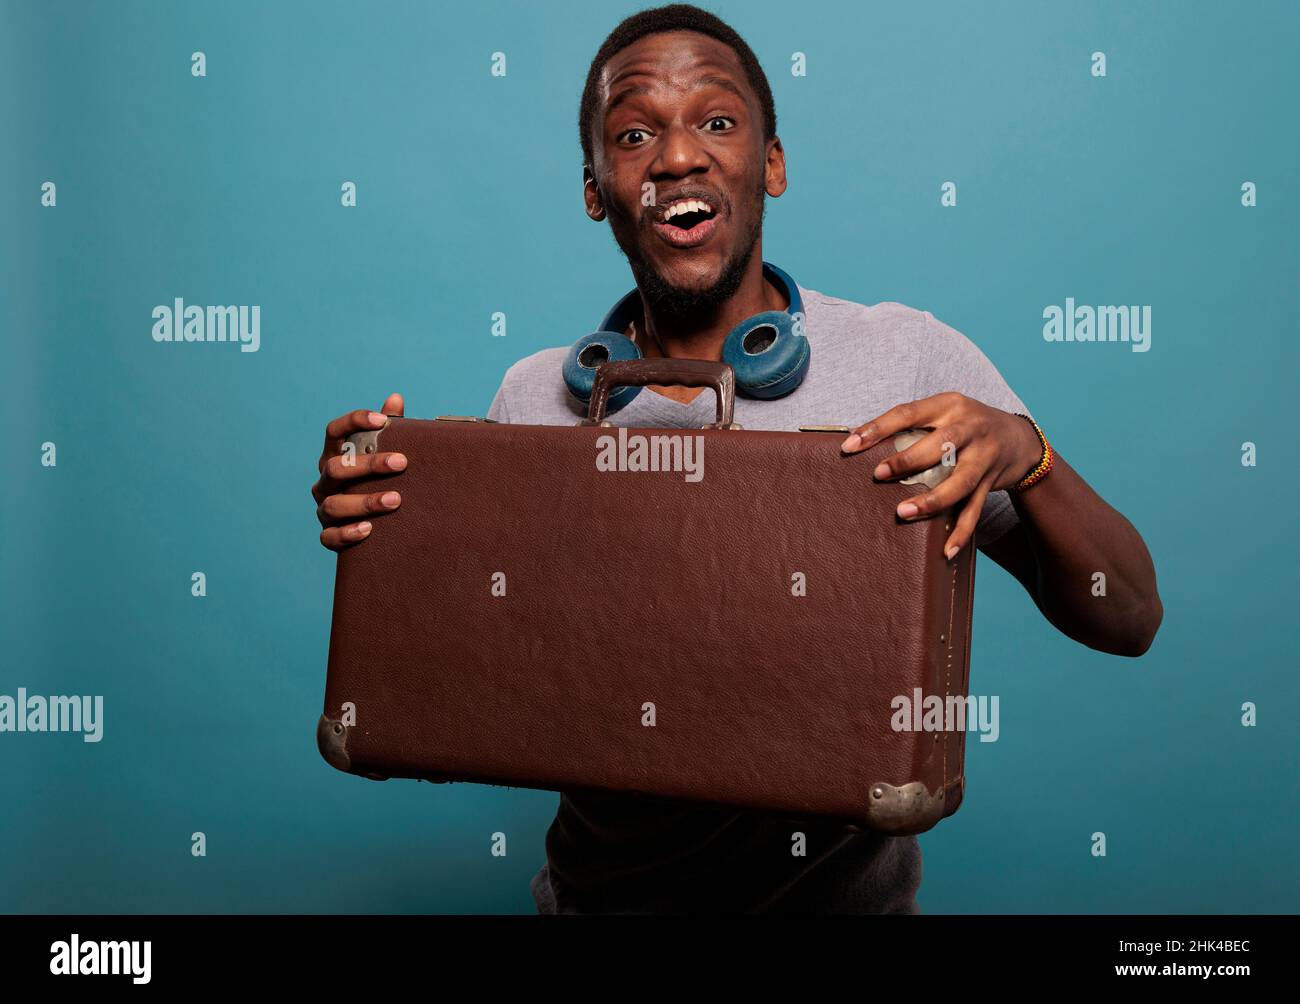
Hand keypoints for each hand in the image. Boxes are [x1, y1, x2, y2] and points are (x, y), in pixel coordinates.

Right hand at [312, 392, 405, 551]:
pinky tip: (369, 530)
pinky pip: (329, 537)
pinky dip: (347, 533)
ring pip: (333, 505)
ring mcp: (324, 509)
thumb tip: (395, 398)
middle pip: (335, 468)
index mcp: (335, 456)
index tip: (382, 420)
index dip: (354, 421)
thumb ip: (390, 429)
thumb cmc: (379, 481)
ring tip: (395, 499)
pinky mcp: (328, 534)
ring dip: (365, 501)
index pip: (334, 432)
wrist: (374, 525)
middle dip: (369, 464)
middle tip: (402, 462)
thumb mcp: (384, 455)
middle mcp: (325, 482)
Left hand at [841, 392, 1041, 558]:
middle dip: (908, 460)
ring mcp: (983, 456)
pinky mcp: (991, 482)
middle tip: (879, 475)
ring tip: (903, 513)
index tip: (850, 446)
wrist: (1018, 438)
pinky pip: (975, 509)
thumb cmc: (965, 425)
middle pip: (941, 444)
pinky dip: (961, 531)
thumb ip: (912, 425)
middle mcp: (970, 427)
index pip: (909, 413)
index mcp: (949, 405)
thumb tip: (858, 443)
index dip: (877, 428)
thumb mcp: (943, 412)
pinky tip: (945, 550)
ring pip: (959, 481)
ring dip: (931, 499)